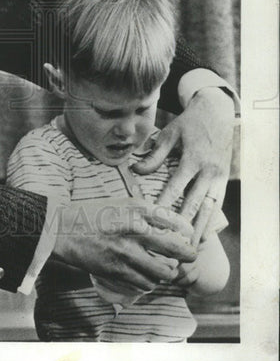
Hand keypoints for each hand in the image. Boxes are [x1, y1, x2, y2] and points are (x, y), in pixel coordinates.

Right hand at [51, 197, 195, 291]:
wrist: (63, 230)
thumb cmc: (92, 214)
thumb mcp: (120, 203)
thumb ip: (144, 212)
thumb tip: (170, 225)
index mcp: (134, 209)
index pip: (172, 220)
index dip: (186, 229)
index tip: (189, 234)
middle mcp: (134, 229)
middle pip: (175, 248)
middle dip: (187, 254)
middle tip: (189, 256)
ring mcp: (126, 253)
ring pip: (163, 272)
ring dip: (166, 271)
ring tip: (163, 267)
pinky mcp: (117, 271)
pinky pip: (146, 283)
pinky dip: (150, 282)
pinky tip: (145, 275)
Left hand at [131, 88, 233, 244]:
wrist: (217, 113)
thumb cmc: (190, 123)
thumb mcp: (170, 134)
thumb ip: (154, 154)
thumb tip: (135, 170)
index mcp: (193, 158)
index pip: (177, 186)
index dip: (166, 203)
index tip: (155, 219)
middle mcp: (208, 170)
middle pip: (195, 202)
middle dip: (184, 224)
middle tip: (173, 243)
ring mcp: (219, 176)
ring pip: (210, 208)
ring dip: (200, 228)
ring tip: (190, 247)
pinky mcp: (225, 179)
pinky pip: (218, 204)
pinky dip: (211, 220)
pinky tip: (202, 233)